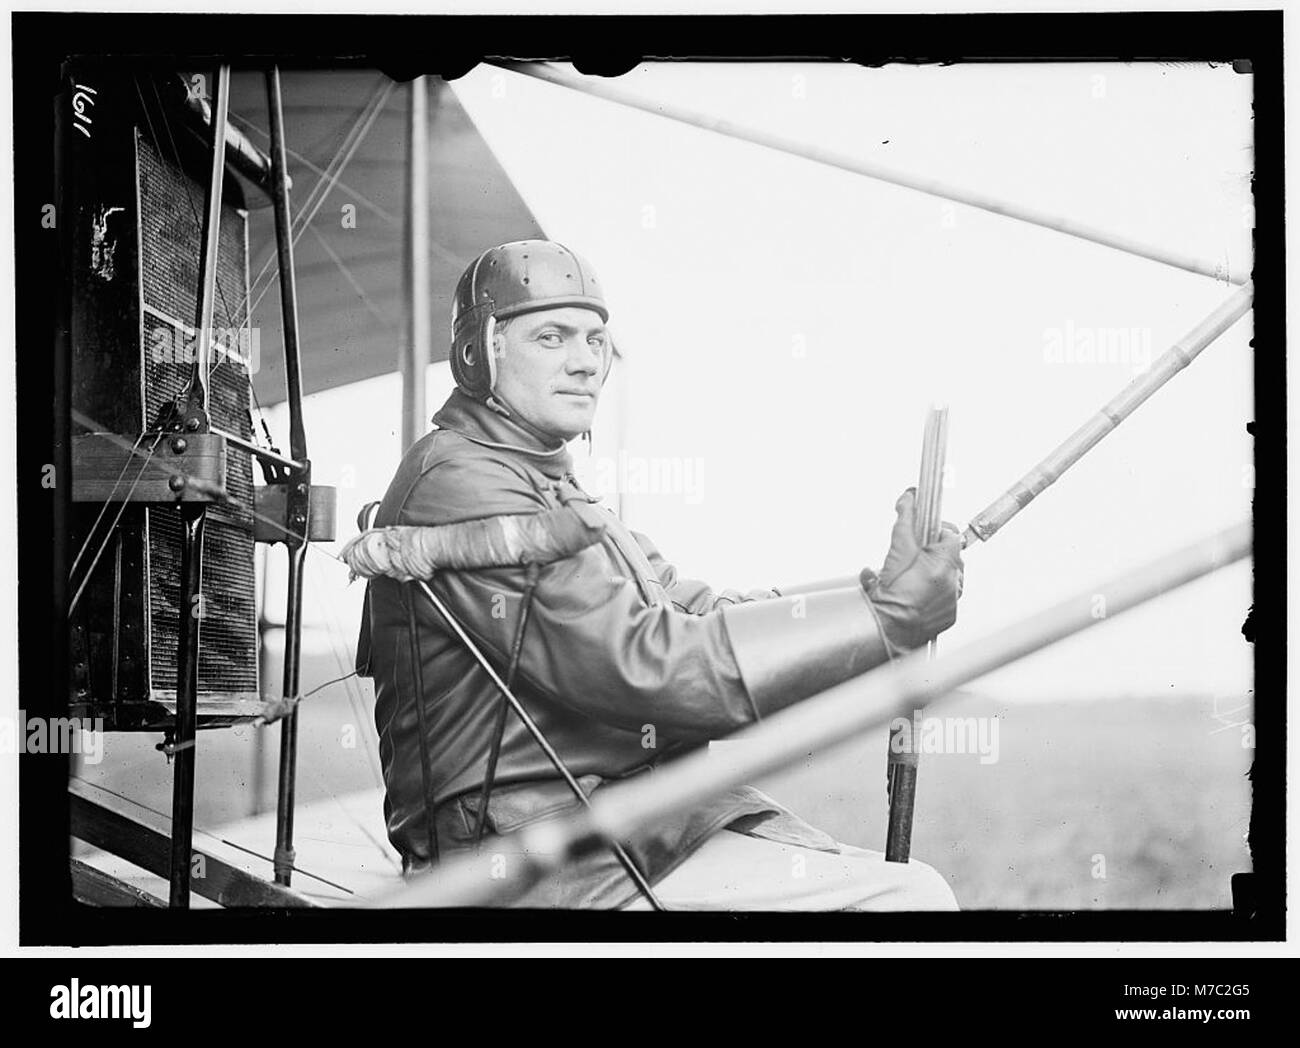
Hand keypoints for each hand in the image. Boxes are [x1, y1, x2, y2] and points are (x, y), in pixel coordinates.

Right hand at [859, 488, 963, 652]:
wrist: (888, 632)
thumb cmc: (891, 596)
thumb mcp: (896, 552)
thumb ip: (905, 522)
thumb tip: (909, 497)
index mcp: (945, 565)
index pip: (951, 535)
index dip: (934, 531)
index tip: (922, 533)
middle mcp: (954, 583)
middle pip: (947, 556)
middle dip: (927, 554)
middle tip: (907, 558)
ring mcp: (952, 601)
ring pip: (945, 577)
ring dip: (927, 574)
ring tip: (903, 580)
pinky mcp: (948, 616)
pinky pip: (943, 597)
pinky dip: (928, 594)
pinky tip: (909, 595)